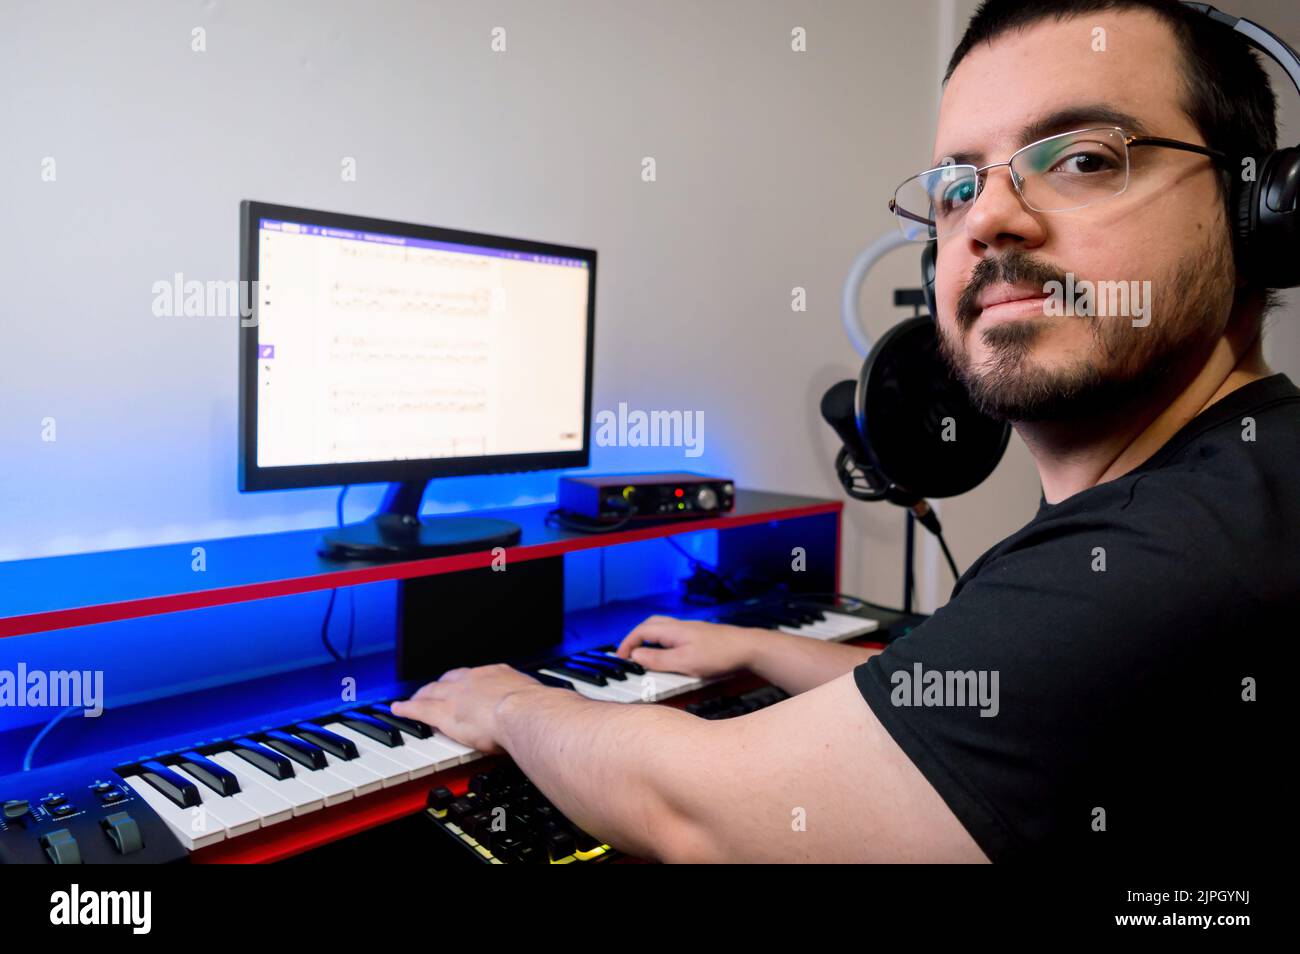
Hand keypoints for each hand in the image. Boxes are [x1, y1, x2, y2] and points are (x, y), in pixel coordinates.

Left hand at [390, 664, 543, 753]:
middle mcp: (474, 680)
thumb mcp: (536, 700)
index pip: (476, 676)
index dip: (466, 682)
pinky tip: (398, 709)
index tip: (464, 685)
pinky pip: (418, 709)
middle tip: (432, 690)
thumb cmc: (535, 710)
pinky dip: (406, 708)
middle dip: (439, 685)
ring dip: (420, 695)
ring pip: (431, 692)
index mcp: (498, 675)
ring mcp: (457, 695)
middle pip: (449, 680)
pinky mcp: (444, 713)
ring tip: (413, 698)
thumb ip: (534, 704)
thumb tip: (548, 712)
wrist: (523, 712)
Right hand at [615, 614, 757, 679]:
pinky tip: (668, 653)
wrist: (748, 648)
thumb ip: (658, 660)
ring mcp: (691, 629)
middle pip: (649, 625)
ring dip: (649, 639)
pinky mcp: (700, 636)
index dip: (627, 644)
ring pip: (662, 628)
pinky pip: (673, 634)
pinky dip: (662, 642)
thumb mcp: (684, 662)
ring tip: (644, 654)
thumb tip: (636, 656)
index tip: (620, 657)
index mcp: (673, 630)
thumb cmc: (719, 655)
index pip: (641, 631)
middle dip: (635, 638)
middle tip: (628, 653)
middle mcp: (680, 626)